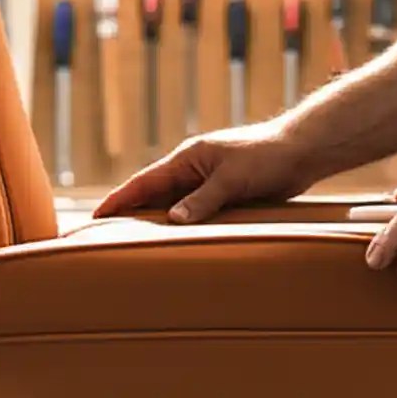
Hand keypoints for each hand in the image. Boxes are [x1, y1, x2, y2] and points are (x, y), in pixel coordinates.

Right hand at [93, 121, 320, 223]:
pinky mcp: (225, 193)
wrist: (300, 152)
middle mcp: (193, 170)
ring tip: (134, 246)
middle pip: (154, 195)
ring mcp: (208, 182)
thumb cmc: (266, 157)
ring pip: (175, 205)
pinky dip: (184, 225)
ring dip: (158, 222)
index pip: (144, 182)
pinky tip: (177, 243)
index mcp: (188, 158)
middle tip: (105, 237)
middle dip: (131, 213)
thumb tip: (172, 221)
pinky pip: (196, 212)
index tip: (95, 216)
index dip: (119, 199)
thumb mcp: (231, 180)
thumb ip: (203, 200)